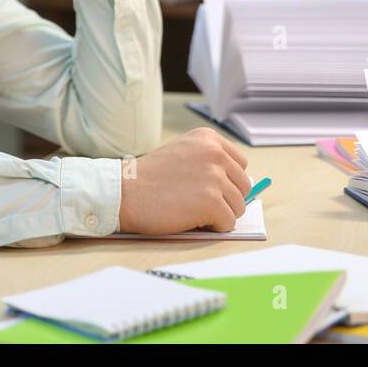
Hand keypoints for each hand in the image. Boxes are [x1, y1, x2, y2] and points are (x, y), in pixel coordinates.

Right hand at [118, 128, 251, 233]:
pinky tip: (193, 220)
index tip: (209, 187)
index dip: (228, 180)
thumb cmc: (148, 177)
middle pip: (244, 186)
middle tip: (201, 203)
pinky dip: (214, 227)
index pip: (241, 163)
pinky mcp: (211, 202)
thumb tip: (236, 185)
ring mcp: (215, 177)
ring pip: (239, 206)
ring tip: (194, 211)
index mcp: (209, 139)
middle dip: (227, 199)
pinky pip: (228, 223)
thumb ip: (208, 161)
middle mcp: (215, 154)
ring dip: (220, 214)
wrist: (124, 192)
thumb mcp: (182, 152)